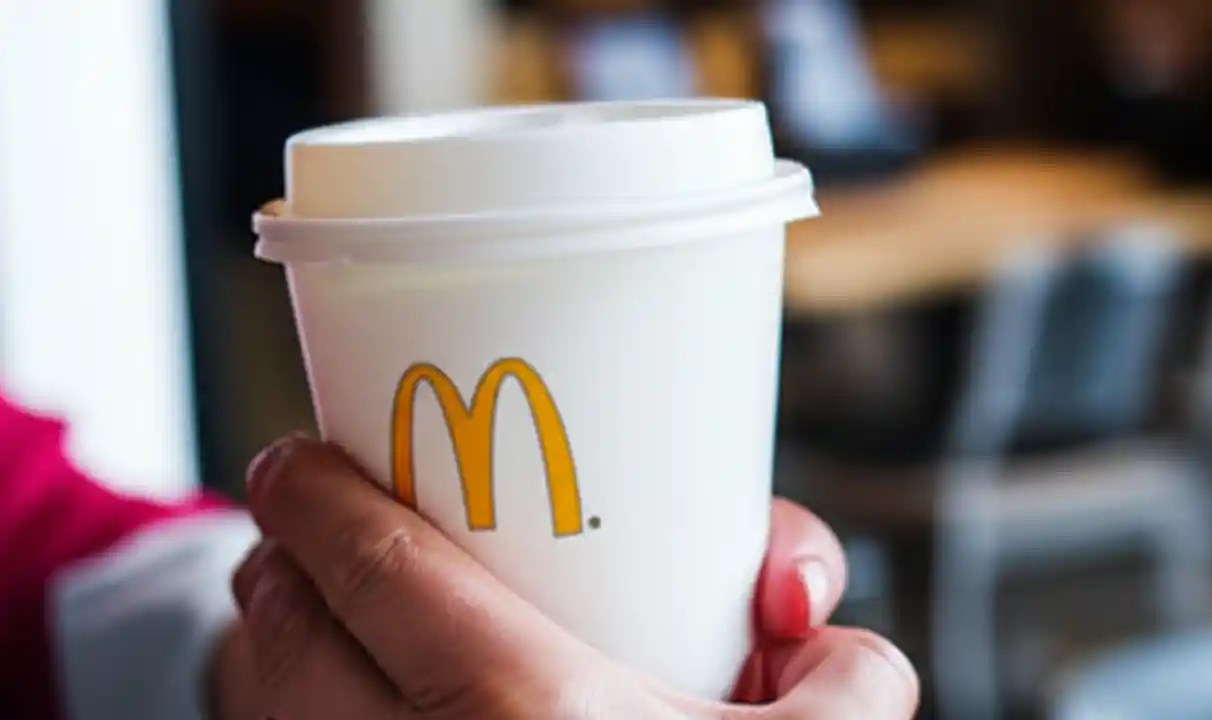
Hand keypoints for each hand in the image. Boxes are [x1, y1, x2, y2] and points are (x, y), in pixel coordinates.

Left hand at [223, 437, 917, 718]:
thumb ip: (847, 668)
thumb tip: (800, 617)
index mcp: (531, 719)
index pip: (377, 573)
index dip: (317, 500)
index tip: (294, 462)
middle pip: (291, 640)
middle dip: (281, 567)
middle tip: (296, 530)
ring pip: (277, 714)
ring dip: (276, 649)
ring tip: (301, 607)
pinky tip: (328, 712)